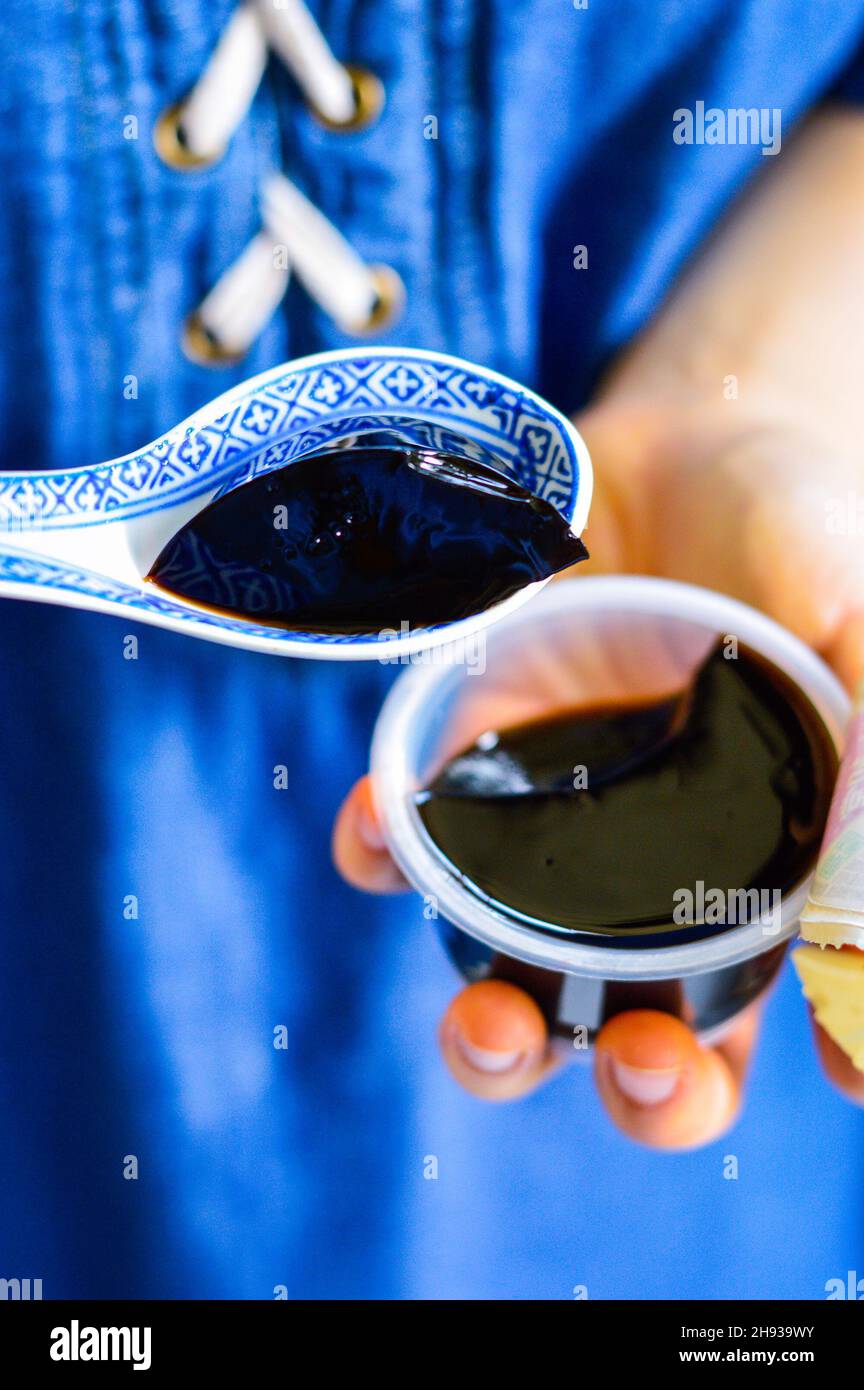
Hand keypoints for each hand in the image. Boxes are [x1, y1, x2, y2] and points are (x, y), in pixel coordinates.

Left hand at [332, 395, 863, 1147]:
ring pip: (512, 983)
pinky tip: (386, 829)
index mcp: (760, 877)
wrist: (698, 435)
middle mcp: (655, 882)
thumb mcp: (859, 632)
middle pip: (649, 1041)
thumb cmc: (805, 538)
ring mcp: (556, 831)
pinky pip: (407, 841)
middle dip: (648, 1093)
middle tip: (643, 1061)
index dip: (760, 1073)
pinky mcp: (472, 762)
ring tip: (491, 1023)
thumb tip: (861, 932)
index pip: (764, 1025)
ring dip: (493, 1040)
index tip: (788, 1072)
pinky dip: (384, 853)